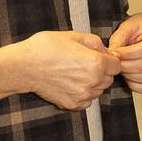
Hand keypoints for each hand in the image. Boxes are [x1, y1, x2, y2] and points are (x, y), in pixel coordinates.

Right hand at [6, 30, 120, 110]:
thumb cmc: (46, 48)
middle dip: (102, 71)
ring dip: (93, 83)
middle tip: (84, 63)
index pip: (117, 65)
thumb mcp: (73, 35)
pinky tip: (70, 83)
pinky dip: (83, 93)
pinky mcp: (72, 104)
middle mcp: (93, 82)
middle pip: (109, 79)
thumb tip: (105, 51)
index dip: (109, 59)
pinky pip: (87, 100)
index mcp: (96, 63)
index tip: (99, 56)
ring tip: (75, 73)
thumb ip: (95, 42)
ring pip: (98, 90)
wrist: (24, 66)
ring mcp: (83, 95)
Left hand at [108, 13, 141, 93]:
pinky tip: (128, 76)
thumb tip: (113, 53)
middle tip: (116, 62)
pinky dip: (135, 85)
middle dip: (127, 66)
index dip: (129, 54)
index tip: (116, 53)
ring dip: (130, 76)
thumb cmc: (137, 28)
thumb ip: (118, 38)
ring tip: (122, 67)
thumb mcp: (126, 26)